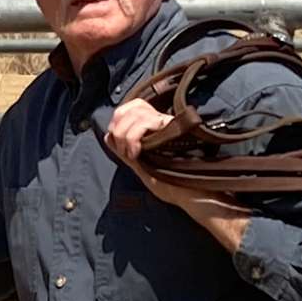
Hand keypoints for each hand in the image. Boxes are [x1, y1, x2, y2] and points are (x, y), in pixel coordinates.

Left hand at [102, 98, 251, 249]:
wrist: (193, 195)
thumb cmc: (172, 185)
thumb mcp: (142, 166)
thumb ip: (124, 152)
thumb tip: (108, 136)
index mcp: (157, 128)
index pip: (134, 105)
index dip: (120, 117)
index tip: (118, 140)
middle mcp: (163, 122)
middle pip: (132, 107)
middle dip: (118, 128)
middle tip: (125, 150)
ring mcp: (168, 125)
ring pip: (135, 114)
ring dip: (124, 135)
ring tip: (132, 154)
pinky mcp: (171, 131)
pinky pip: (143, 123)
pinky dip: (132, 138)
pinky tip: (136, 153)